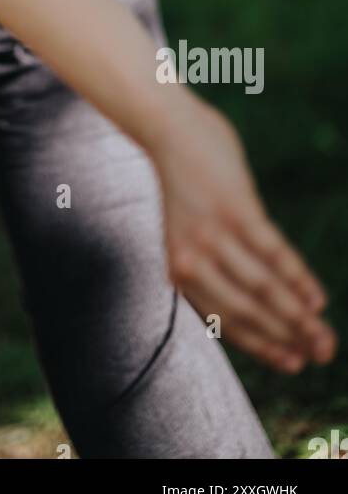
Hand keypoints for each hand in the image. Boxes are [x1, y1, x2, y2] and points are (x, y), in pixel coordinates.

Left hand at [150, 95, 337, 373]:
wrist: (168, 129)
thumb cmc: (186, 182)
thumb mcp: (189, 232)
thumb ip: (215, 266)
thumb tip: (256, 299)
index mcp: (179, 271)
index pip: (224, 321)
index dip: (262, 346)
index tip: (291, 364)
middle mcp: (192, 259)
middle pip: (247, 310)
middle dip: (288, 338)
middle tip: (321, 354)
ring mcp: (213, 234)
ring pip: (262, 287)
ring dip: (298, 316)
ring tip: (324, 336)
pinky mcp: (234, 209)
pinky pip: (273, 252)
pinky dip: (298, 277)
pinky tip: (317, 298)